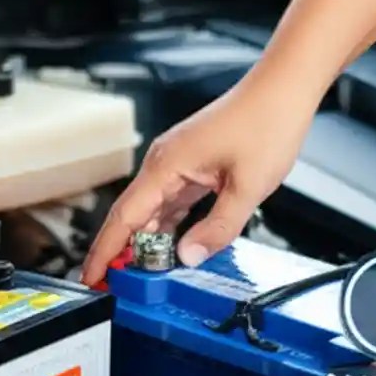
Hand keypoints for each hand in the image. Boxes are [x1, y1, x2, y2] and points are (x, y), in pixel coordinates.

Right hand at [81, 81, 313, 284]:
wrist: (283, 89)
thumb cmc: (266, 122)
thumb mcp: (248, 187)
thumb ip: (218, 228)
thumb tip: (189, 257)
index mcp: (167, 165)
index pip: (124, 217)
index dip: (105, 251)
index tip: (93, 277)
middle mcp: (164, 163)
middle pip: (130, 217)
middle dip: (118, 253)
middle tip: (115, 287)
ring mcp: (176, 164)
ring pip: (150, 212)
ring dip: (144, 243)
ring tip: (140, 276)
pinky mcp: (191, 167)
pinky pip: (169, 204)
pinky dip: (164, 228)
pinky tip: (168, 249)